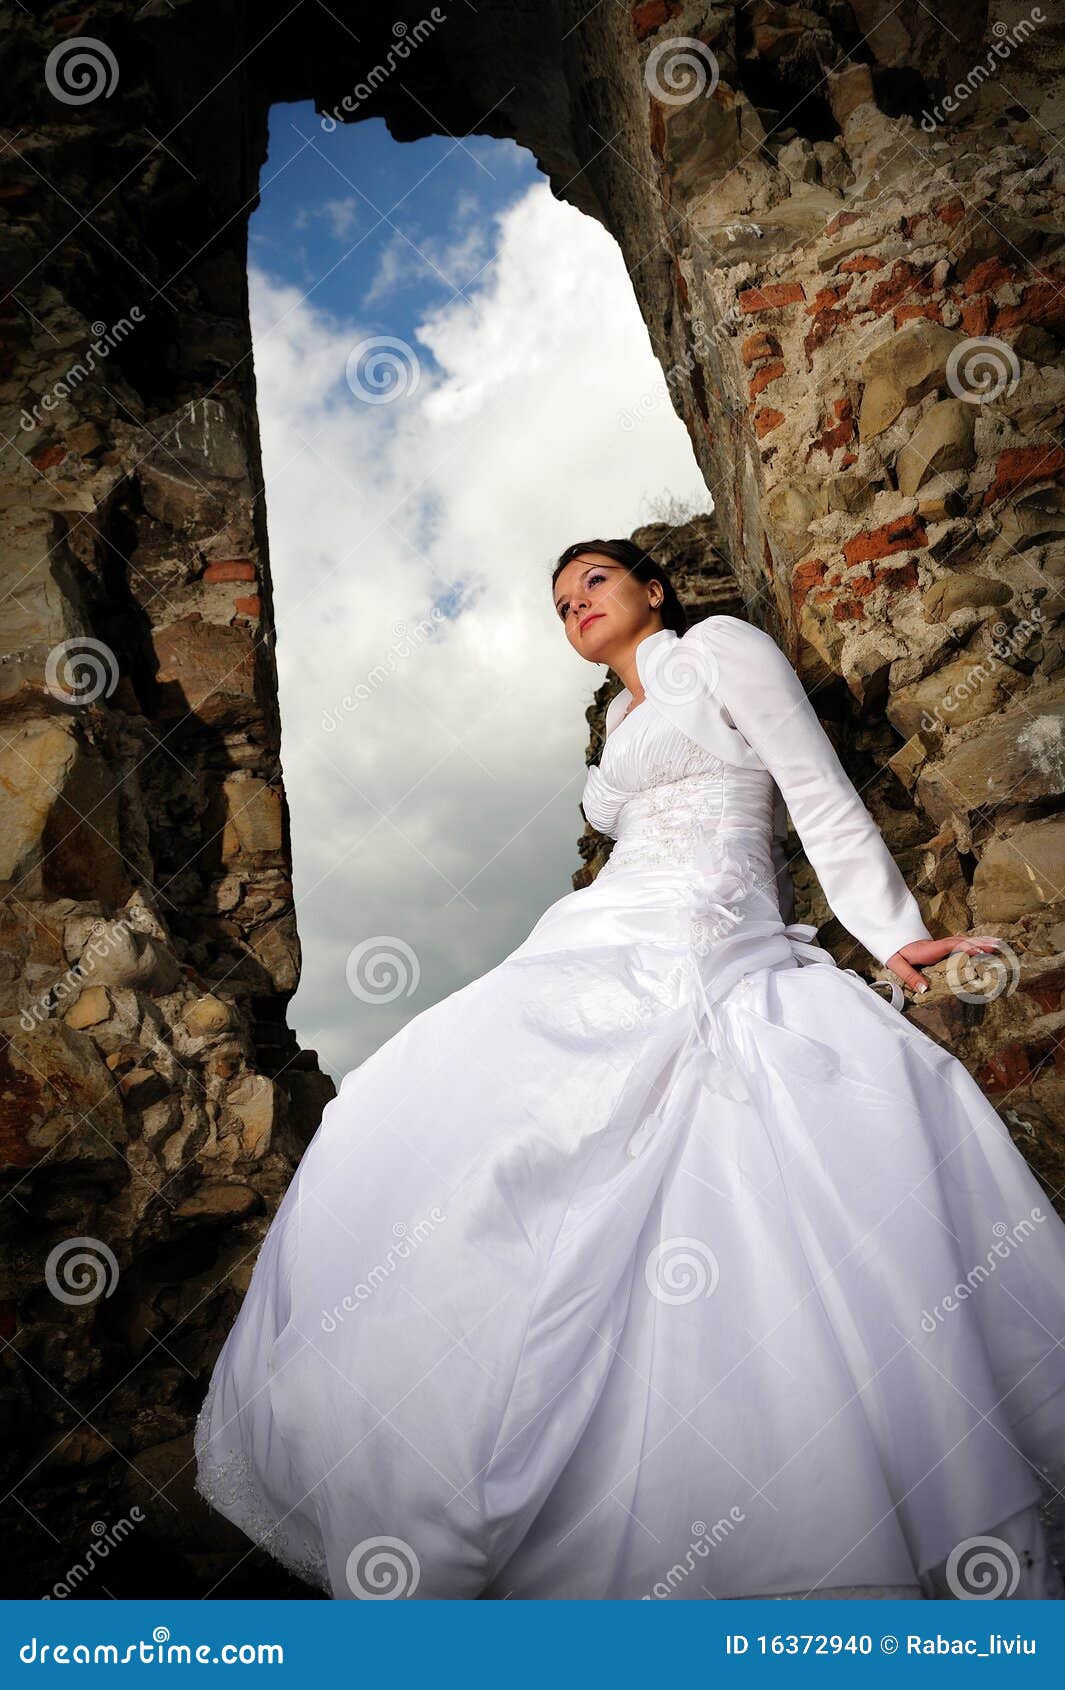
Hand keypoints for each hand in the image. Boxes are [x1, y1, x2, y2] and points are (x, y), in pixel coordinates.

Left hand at [884, 935, 1003, 994]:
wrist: (894, 939)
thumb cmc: (897, 953)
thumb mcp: (898, 965)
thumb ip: (910, 976)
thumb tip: (925, 989)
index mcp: (930, 949)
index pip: (950, 946)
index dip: (965, 948)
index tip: (978, 953)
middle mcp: (939, 945)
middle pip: (962, 941)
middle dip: (979, 944)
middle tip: (997, 948)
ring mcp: (943, 944)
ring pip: (964, 941)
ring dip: (981, 942)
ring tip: (999, 945)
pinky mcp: (945, 947)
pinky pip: (963, 944)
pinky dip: (976, 944)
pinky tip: (987, 946)